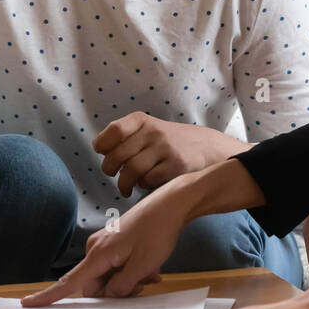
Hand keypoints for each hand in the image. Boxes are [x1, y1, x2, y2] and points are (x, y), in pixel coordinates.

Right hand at [21, 181, 192, 305]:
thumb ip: (121, 286)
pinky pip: (117, 266)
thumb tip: (108, 296)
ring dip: (129, 280)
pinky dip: (132, 270)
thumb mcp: (142, 266)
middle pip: (96, 285)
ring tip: (151, 271)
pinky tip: (151, 267)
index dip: (48, 296)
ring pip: (110, 277)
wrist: (170, 204)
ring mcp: (105, 244)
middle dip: (119, 289)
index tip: (27, 304)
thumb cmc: (157, 232)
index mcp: (98, 254)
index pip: (69, 282)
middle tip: (145, 281)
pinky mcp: (114, 242)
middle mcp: (96, 248)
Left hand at [94, 112, 251, 196]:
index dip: (102, 145)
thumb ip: (126, 137)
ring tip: (125, 187)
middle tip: (113, 174)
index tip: (102, 152)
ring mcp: (166, 148)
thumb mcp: (148, 130)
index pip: (114, 130)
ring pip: (131, 171)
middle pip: (118, 156)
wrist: (207, 147)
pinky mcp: (176, 166)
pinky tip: (146, 184)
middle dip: (109, 169)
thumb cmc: (168, 142)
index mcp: (142, 120)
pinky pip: (149, 181)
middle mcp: (154, 132)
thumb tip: (101, 151)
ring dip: (124, 183)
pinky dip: (143, 186)